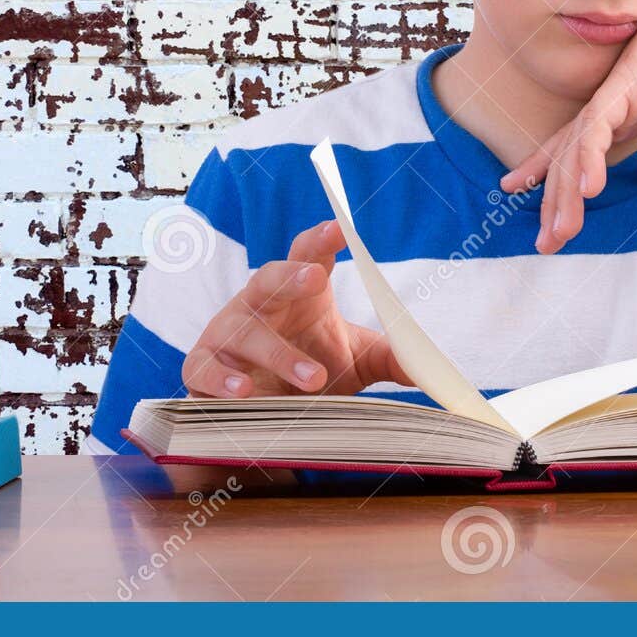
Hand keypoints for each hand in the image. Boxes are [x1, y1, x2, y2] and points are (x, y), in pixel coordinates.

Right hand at [182, 218, 414, 397]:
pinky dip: (222, 379)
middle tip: (316, 278)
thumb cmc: (307, 368)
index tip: (342, 228)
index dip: (322, 240)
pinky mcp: (203, 367)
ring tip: (314, 379)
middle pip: (271, 277)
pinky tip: (243, 392)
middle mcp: (261, 304)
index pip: (309, 255)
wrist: (260, 409)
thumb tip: (432, 367)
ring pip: (247, 332)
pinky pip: (206, 368)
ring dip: (280, 354)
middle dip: (290, 274)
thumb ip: (389, 358)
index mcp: (298, 293)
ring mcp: (229, 333)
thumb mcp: (354, 362)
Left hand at [500, 0, 636, 254]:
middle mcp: (611, 105)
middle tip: (545, 243)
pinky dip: (587, 159)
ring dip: (565, 195)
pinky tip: (588, 190)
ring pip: (575, 151)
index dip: (555, 179)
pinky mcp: (624, 87)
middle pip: (567, 159)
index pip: (577, 150)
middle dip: (554, 202)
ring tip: (559, 233)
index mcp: (625, 112)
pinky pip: (596, 129)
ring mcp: (614, 96)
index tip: (541, 213)